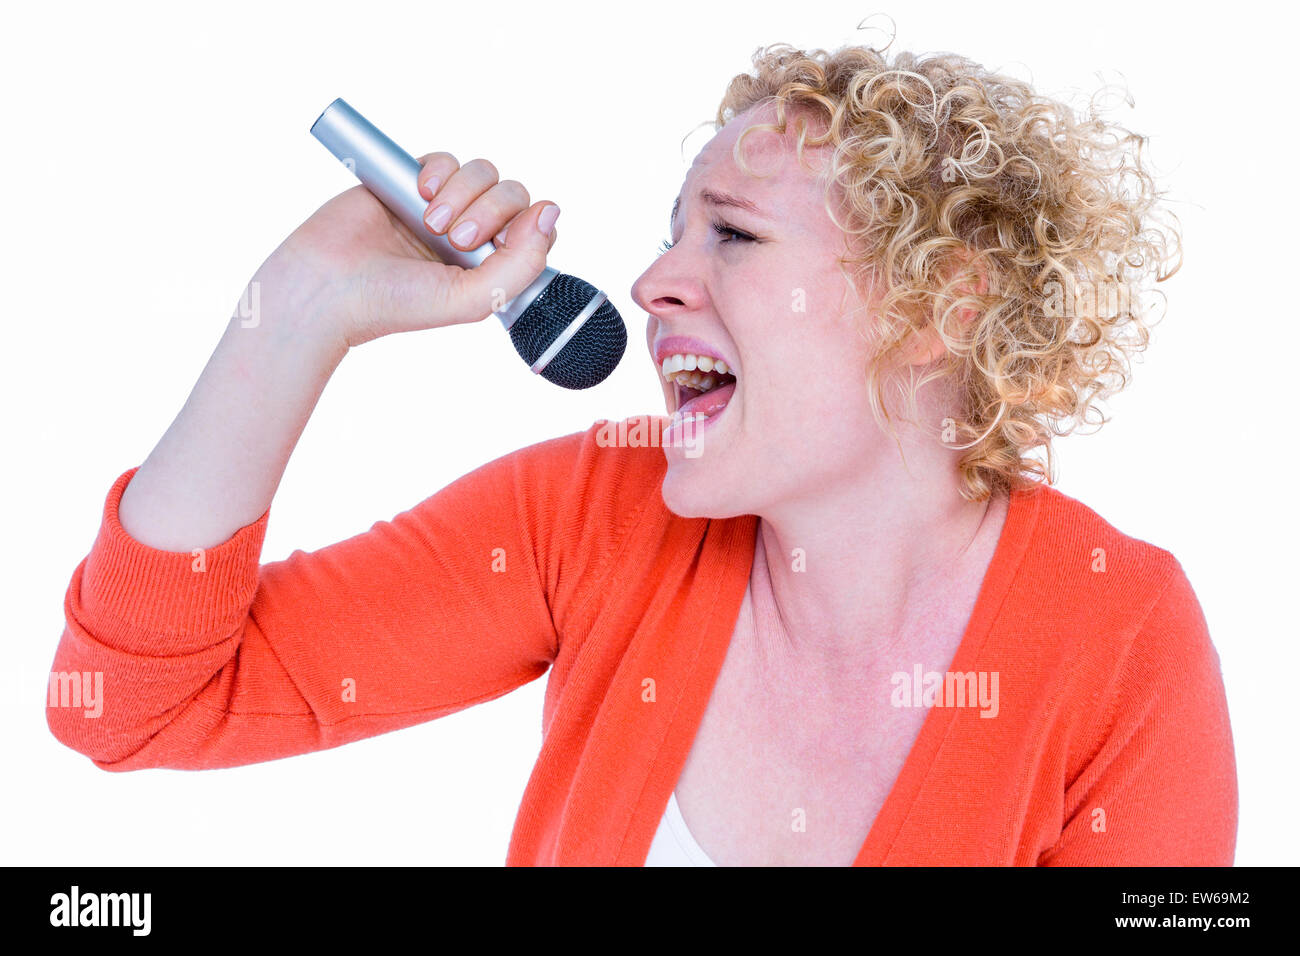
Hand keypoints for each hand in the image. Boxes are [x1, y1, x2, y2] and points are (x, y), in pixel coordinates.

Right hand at [249, 152, 559, 350]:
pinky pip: (447, 159)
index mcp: (491, 267)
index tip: (497, 243)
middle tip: (457, 239)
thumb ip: (522, 264)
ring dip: (464, 191)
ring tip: (431, 222)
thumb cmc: (395, 303)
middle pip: (512, 195)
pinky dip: (440, 171)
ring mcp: (443, 208)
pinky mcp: (411, 182)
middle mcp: (472, 237)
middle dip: (491, 210)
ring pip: (483, 173)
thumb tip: (551, 212)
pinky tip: (420, 194)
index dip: (526, 227)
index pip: (534, 230)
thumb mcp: (473, 298)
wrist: (327, 286)